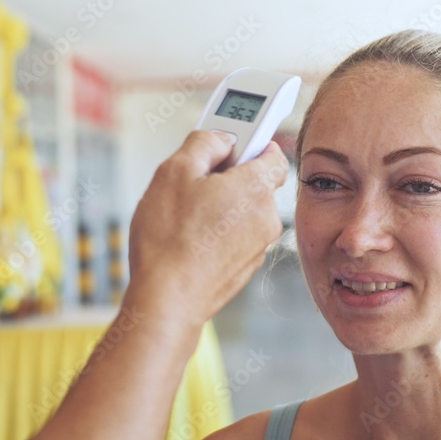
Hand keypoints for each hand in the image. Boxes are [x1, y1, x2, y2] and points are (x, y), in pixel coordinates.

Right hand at [125, 130, 288, 330]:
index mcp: (255, 187)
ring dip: (221, 205)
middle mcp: (266, 217)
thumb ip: (203, 143)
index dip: (250, 143)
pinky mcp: (245, 267)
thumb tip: (219, 139)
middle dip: (228, 176)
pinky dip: (219, 231)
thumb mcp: (174, 171)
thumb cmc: (168, 239)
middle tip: (193, 180)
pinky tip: (189, 238)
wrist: (167, 299)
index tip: (227, 143)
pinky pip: (237, 236)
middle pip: (255, 182)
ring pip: (244, 210)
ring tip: (185, 214)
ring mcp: (258, 245)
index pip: (273, 152)